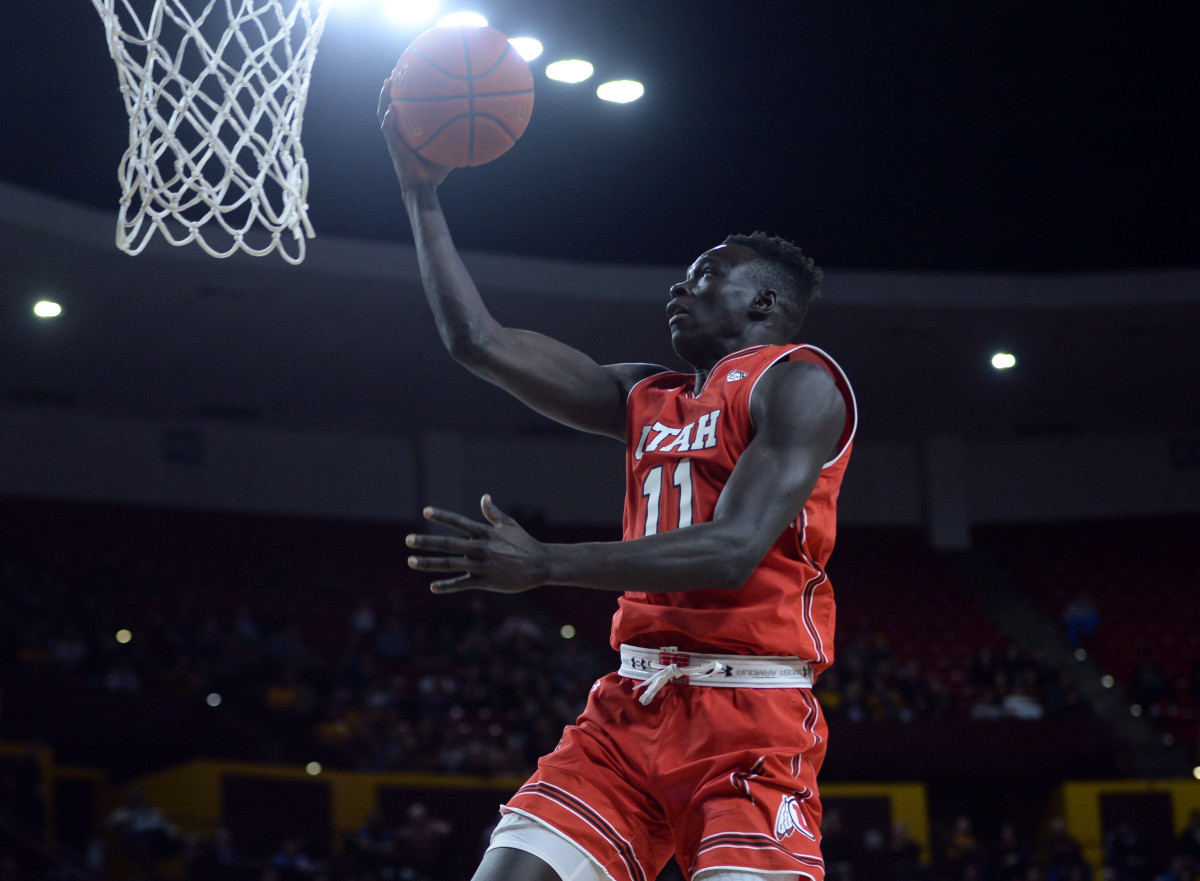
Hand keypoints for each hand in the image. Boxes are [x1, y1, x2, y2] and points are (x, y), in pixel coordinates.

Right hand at [377, 77, 450, 190]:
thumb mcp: (450, 151)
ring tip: (387, 82)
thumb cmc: (435, 173)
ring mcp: (395, 139)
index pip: (404, 108)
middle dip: (391, 88)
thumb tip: (480, 129)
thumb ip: (459, 139)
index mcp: (409, 132)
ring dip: (384, 97)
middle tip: (396, 71)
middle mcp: (400, 132)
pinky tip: (392, 109)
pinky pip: (388, 129)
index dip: (404, 94)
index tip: (409, 76)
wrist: (423, 188)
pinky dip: (389, 119)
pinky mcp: (394, 147)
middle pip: (390, 104)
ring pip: (384, 112)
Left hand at [406, 495, 547, 593]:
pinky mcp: (486, 581)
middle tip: (408, 540)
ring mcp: (482, 565)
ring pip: (450, 564)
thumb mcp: (509, 525)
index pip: (459, 522)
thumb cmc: (524, 543)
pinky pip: (463, 584)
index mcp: (485, 532)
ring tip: (411, 561)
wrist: (540, 565)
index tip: (426, 512)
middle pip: (448, 544)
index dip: (442, 516)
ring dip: (429, 563)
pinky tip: (433, 587)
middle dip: (426, 542)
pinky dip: (447, 586)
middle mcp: (480, 547)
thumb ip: (493, 513)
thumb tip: (484, 497)